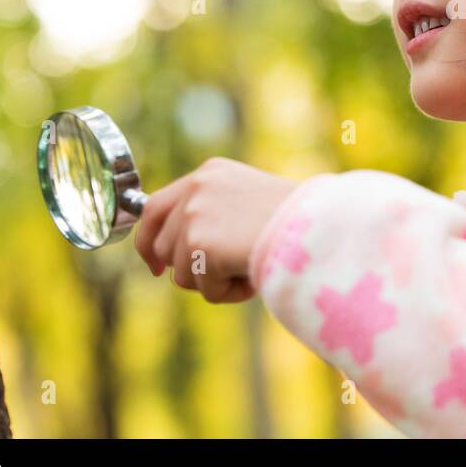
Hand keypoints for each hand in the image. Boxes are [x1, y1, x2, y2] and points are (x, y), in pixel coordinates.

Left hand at [134, 157, 297, 303]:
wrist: (316, 225)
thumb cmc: (295, 220)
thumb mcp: (247, 201)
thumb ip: (213, 214)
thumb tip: (183, 252)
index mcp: (208, 173)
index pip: (153, 207)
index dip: (149, 242)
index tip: (156, 266)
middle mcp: (195, 188)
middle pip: (163, 246)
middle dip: (187, 270)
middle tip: (221, 275)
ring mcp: (194, 215)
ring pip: (182, 274)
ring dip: (214, 282)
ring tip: (250, 267)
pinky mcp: (199, 244)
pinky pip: (204, 289)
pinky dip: (228, 293)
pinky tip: (253, 276)